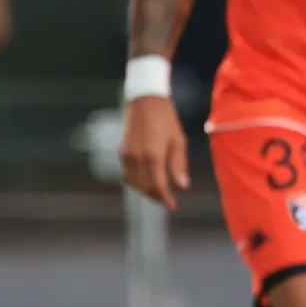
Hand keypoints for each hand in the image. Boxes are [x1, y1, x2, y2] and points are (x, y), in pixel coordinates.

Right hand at [119, 95, 187, 209]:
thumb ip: (178, 164)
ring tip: (157, 193)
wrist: (144, 100)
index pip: (158, 185)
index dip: (165, 199)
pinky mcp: (122, 152)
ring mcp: (127, 155)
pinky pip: (128, 174)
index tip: (173, 206)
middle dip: (155, 197)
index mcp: (153, 155)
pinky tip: (146, 180)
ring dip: (145, 191)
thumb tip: (182, 186)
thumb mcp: (178, 139)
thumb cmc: (166, 118)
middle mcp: (137, 158)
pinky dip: (136, 182)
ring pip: (134, 183)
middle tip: (166, 201)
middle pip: (144, 187)